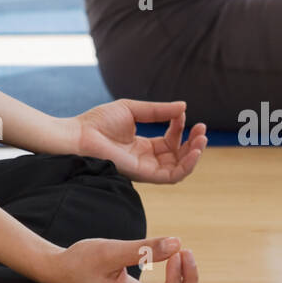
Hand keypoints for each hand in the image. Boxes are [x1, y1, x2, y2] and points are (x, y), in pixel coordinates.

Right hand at [49, 236, 196, 282]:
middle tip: (185, 249)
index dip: (179, 279)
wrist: (63, 268)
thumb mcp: (110, 251)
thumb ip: (144, 249)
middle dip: (188, 279)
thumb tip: (177, 243)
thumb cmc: (81, 261)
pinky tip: (173, 256)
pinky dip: (176, 275)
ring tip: (181, 250)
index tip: (176, 253)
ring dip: (185, 277)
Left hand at [70, 99, 206, 184]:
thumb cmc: (98, 122)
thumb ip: (158, 111)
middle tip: (202, 129)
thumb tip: (184, 107)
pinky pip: (172, 176)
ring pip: (179, 167)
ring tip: (202, 139)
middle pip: (178, 156)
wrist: (79, 135)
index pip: (169, 140)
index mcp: (142, 145)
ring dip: (194, 154)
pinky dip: (187, 165)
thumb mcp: (133, 109)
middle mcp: (146, 159)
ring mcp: (146, 168)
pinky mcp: (144, 175)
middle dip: (193, 142)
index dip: (179, 127)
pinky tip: (195, 150)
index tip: (182, 113)